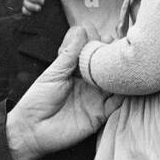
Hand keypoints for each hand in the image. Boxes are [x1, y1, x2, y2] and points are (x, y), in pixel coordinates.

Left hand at [6, 31, 120, 159]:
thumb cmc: (37, 101)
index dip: (98, 43)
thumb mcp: (53, 73)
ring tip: (125, 61)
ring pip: (116, 83)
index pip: (93, 53)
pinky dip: (124, 95)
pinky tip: (127, 83)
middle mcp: (89, 83)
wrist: (31, 130)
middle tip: (115, 46)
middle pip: (107, 66)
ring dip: (122, 73)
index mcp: (76, 71)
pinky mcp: (100, 115)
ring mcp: (96, 98)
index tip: (101, 35)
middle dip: (113, 55)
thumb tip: (81, 30)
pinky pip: (117, 104)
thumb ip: (69, 55)